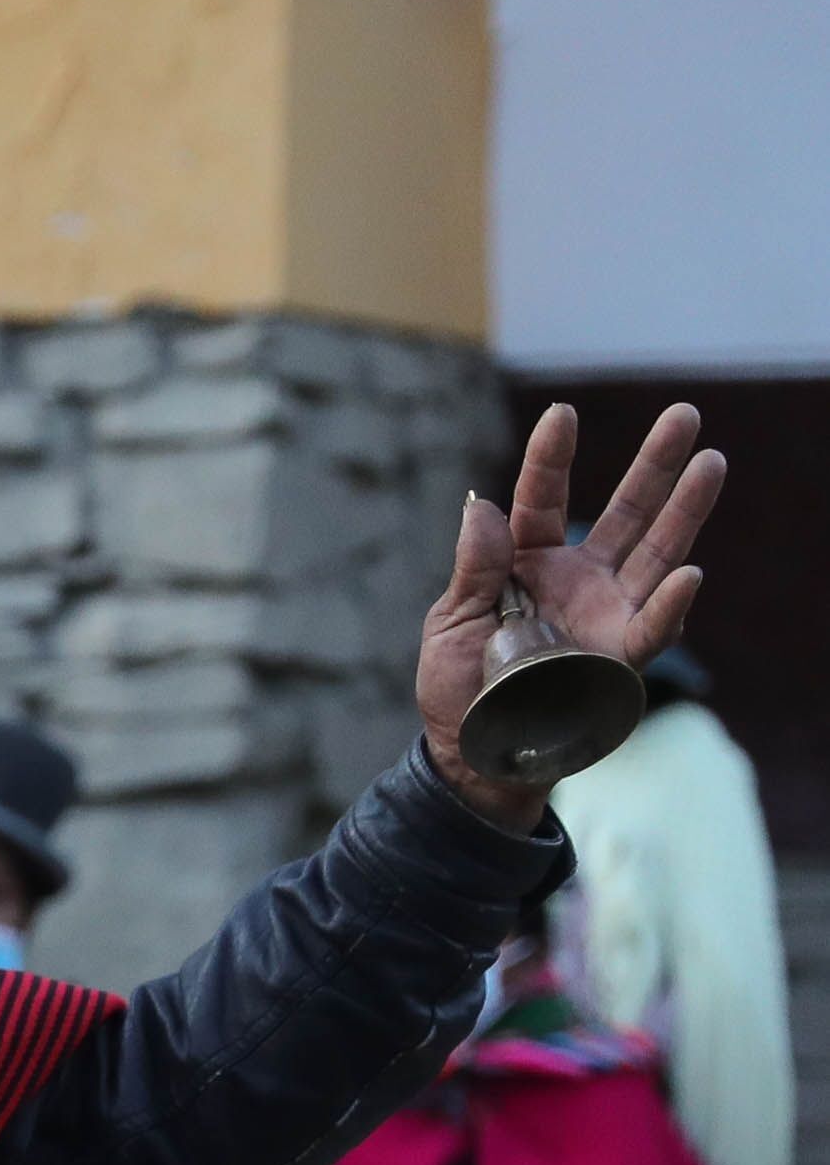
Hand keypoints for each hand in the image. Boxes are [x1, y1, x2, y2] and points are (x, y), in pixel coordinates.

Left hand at [416, 400, 721, 828]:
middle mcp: (579, 578)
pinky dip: (669, 605)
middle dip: (655, 464)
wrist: (473, 750)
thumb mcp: (452, 623)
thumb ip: (474, 568)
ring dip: (684, 511)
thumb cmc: (459, 686)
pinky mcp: (620, 657)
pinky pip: (651, 627)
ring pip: (656, 553)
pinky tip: (690, 574)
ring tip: (711, 462)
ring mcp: (607, 612)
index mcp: (528, 561)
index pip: (543, 499)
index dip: (552, 458)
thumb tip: (483, 506)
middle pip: (625, 511)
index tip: (562, 413)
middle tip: (685, 413)